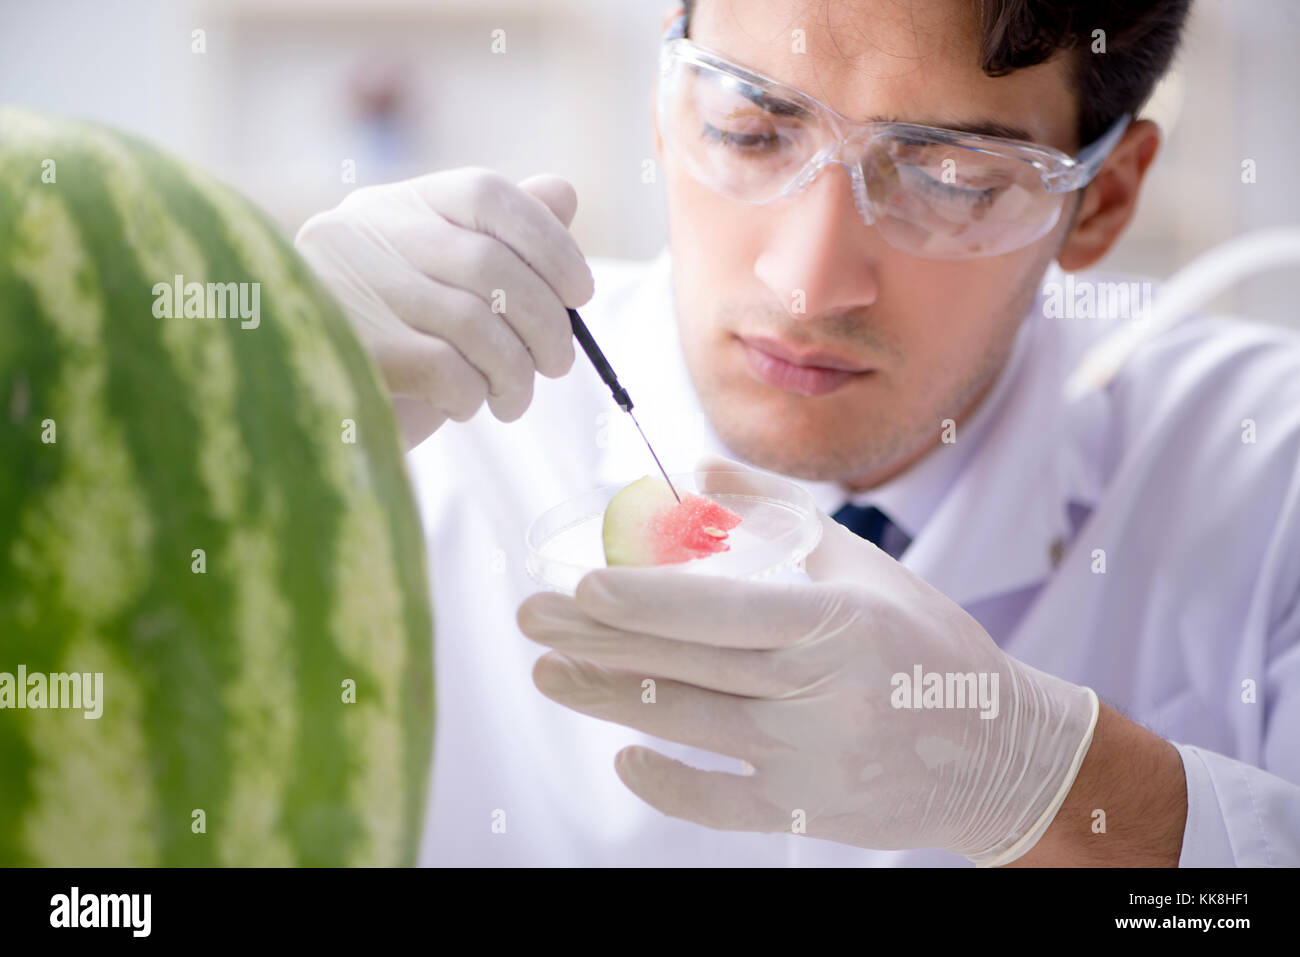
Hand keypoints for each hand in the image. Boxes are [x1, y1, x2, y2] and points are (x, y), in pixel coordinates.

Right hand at [295, 168, 594, 446]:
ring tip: (513, 399)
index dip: (550, 242)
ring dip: (514, 372)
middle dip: (544, 324)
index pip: (486, 194)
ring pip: (473, 322)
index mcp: (390, 207)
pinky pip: (445, 368)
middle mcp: (361, 233)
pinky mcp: (346, 350)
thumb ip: (501, 240)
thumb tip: (562, 192)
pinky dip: (473, 393)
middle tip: (557, 365)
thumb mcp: (448, 292)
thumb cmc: (391, 352)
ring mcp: (345, 287)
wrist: (312, 420)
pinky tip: (465, 405)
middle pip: (489, 265)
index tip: (580, 293)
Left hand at [516, 456, 1098, 865]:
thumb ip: (778, 514)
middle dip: (596, 643)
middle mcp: (823, 695)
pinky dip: (665, 779)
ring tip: (549, 673)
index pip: (723, 613)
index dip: (645, 604)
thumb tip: (694, 473)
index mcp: (839, 624)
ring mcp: (812, 761)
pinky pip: (716, 803)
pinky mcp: (806, 812)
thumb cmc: (924, 643)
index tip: (579, 588)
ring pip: (687, 727)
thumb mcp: (865, 566)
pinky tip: (623, 755)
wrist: (997, 753)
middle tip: (531, 619)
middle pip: (686, 667)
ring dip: (608, 700)